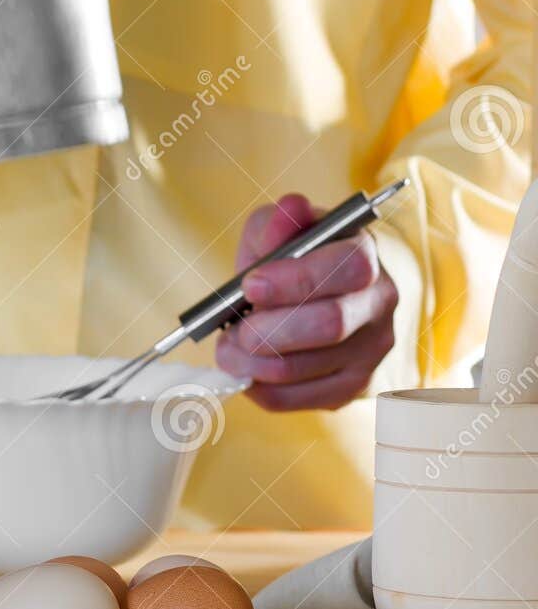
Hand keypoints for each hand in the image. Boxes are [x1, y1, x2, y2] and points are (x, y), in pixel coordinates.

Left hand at [215, 193, 398, 411]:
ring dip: (252, 361)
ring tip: (231, 346)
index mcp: (364, 256)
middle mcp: (379, 304)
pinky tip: (246, 369)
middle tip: (234, 329)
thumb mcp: (282, 231)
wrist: (320, 296)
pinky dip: (259, 387)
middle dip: (267, 330)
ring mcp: (371, 350)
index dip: (294, 281)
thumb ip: (279, 222)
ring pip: (304, 368)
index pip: (346, 268)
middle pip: (329, 325)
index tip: (250, 286)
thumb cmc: (295, 261)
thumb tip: (289, 209)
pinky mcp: (351, 386)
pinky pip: (297, 399)